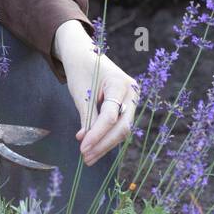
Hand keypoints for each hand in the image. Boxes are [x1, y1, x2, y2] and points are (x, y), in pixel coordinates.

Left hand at [56, 21, 138, 165]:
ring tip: (88, 158)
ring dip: (105, 144)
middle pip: (122, 126)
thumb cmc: (82, 70)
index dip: (97, 134)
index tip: (82, 148)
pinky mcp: (127, 106)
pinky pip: (119, 125)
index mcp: (120, 83)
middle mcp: (131, 92)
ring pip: (122, 129)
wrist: (85, 55)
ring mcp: (132, 99)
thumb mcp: (81, 93)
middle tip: (86, 157)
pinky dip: (106, 137)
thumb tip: (85, 141)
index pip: (110, 116)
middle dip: (104, 144)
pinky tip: (94, 148)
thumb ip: (87, 117)